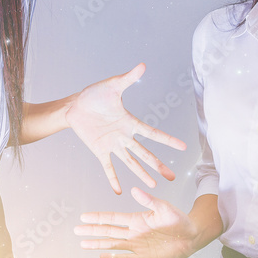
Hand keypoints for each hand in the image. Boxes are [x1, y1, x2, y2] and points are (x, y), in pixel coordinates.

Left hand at [66, 63, 186, 193]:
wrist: (74, 105)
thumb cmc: (94, 94)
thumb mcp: (112, 86)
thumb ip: (128, 78)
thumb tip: (143, 65)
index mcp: (130, 122)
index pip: (153, 133)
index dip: (168, 140)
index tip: (183, 147)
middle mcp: (124, 136)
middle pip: (145, 154)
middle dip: (158, 166)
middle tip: (171, 178)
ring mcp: (112, 145)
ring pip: (130, 163)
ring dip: (141, 174)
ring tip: (152, 186)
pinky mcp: (99, 151)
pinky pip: (108, 167)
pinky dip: (113, 179)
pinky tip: (119, 192)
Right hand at [75, 188, 199, 257]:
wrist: (191, 236)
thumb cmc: (178, 220)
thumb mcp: (164, 208)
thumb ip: (149, 201)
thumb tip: (134, 190)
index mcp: (136, 219)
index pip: (113, 218)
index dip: (98, 217)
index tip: (84, 216)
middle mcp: (133, 232)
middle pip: (108, 231)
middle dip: (92, 230)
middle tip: (76, 229)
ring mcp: (137, 245)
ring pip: (113, 244)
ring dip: (98, 244)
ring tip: (82, 244)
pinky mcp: (144, 257)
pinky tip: (103, 256)